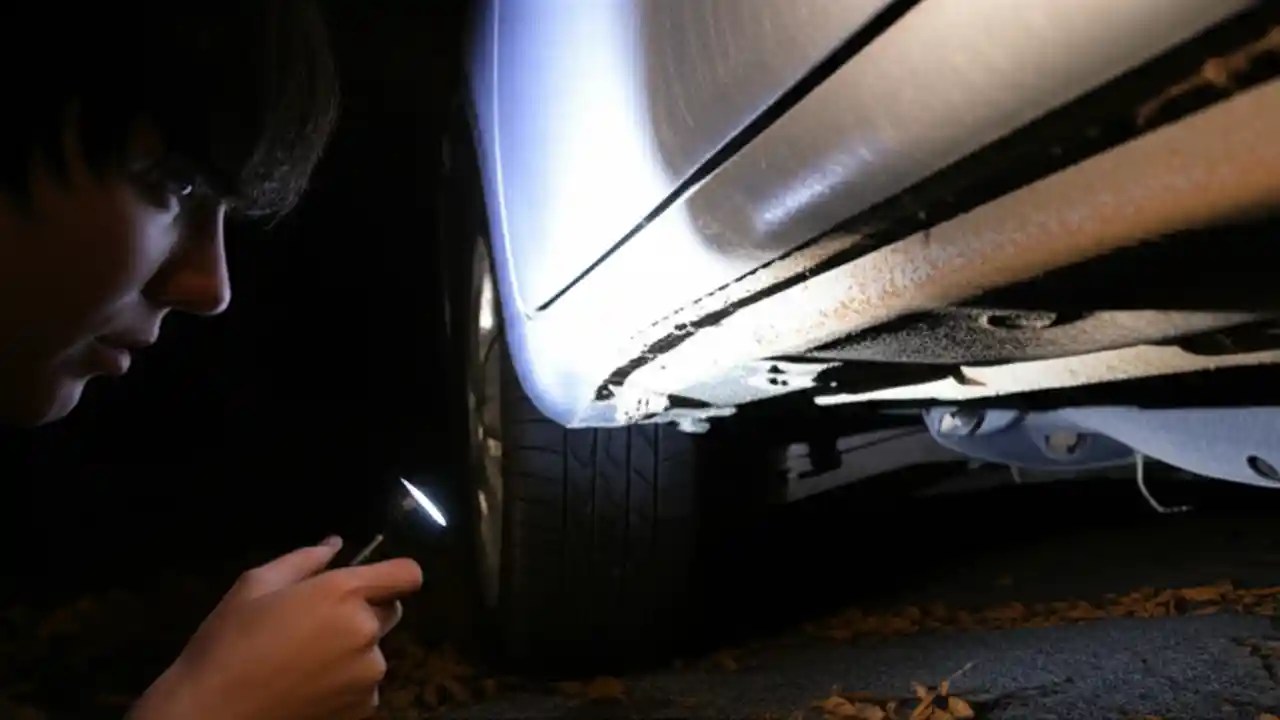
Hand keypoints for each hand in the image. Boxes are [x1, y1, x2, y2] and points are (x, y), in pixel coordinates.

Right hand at [129, 537, 422, 719]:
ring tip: (305, 660)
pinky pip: (365, 683)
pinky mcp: (364, 707)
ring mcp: (368, 674)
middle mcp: (366, 631)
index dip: (394, 575)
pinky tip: (308, 686)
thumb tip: (334, 545)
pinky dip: (346, 682)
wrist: (214, 714)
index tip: (370, 583)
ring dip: (353, 649)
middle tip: (318, 624)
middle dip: (364, 611)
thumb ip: (304, 560)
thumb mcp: (256, 586)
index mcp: (344, 594)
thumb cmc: (229, 643)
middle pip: (390, 611)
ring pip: (374, 650)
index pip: (407, 574)